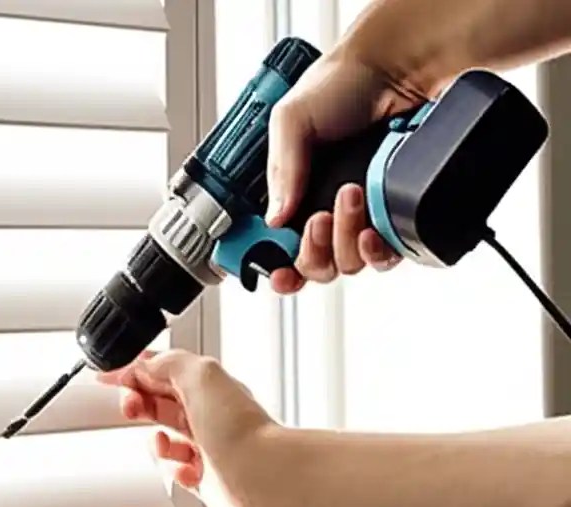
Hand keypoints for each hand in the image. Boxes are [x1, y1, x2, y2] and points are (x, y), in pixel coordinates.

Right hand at [97, 350, 280, 506]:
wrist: (261, 478)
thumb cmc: (239, 429)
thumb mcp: (199, 374)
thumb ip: (168, 362)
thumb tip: (145, 365)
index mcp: (207, 386)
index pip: (162, 371)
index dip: (133, 371)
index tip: (108, 377)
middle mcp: (207, 414)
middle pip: (158, 403)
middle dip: (138, 403)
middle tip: (130, 406)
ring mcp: (205, 447)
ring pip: (162, 440)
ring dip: (156, 443)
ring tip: (165, 445)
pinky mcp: (203, 479)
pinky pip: (173, 472)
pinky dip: (173, 471)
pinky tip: (187, 470)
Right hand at [264, 50, 426, 293]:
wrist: (397, 69)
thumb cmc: (341, 86)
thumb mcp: (291, 121)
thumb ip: (281, 170)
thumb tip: (274, 219)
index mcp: (292, 194)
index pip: (276, 249)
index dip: (274, 268)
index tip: (275, 272)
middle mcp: (325, 211)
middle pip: (313, 267)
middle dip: (311, 253)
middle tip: (316, 219)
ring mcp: (361, 217)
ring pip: (348, 264)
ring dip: (344, 239)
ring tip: (350, 195)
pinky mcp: (397, 217)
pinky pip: (386, 256)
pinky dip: (376, 250)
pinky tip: (370, 227)